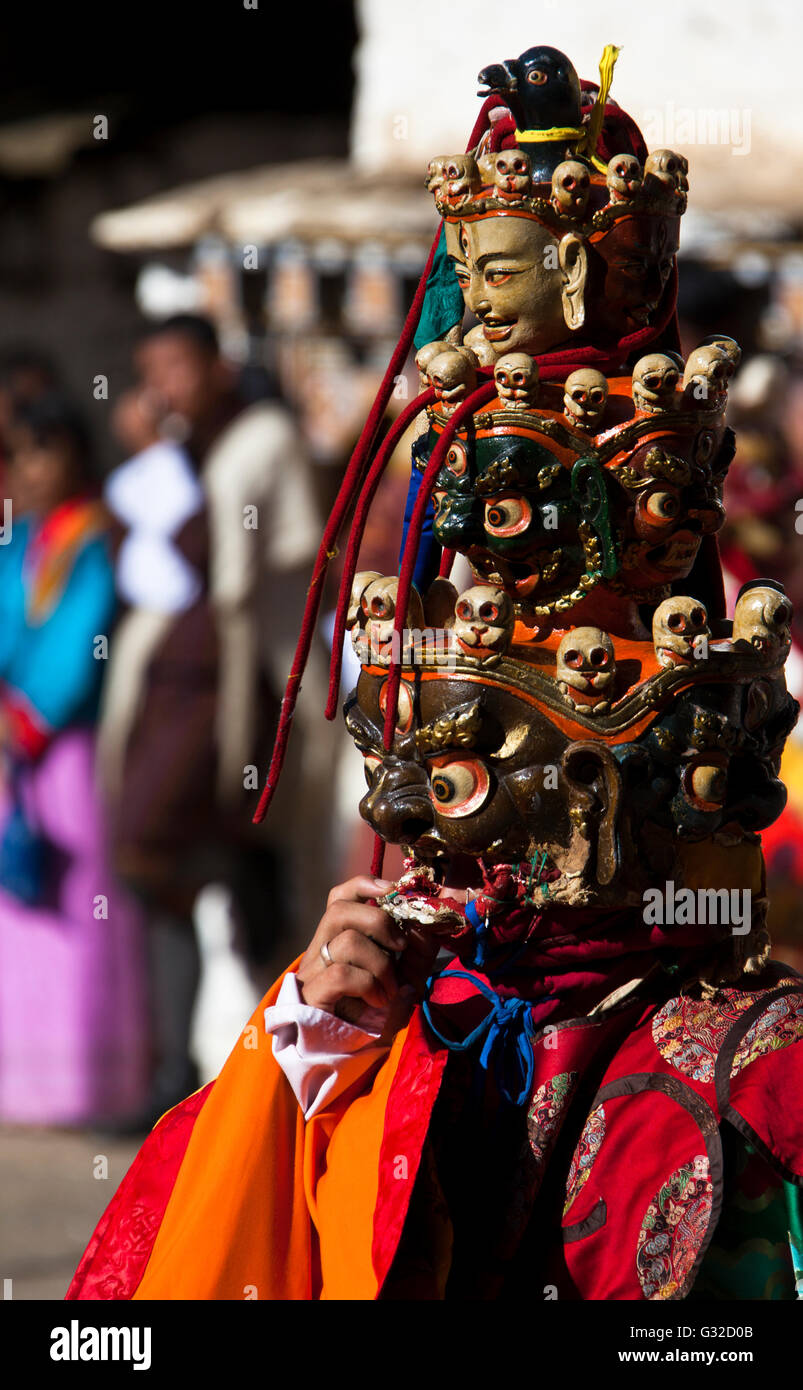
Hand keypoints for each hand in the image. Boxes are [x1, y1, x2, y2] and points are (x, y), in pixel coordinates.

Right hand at [296, 875, 438, 1025]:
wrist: (354, 1059)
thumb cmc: (378, 1014)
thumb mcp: (406, 975)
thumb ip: (418, 949)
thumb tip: (426, 923)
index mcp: (339, 938)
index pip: (340, 897)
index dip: (363, 884)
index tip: (391, 890)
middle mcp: (321, 950)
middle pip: (339, 910)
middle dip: (379, 921)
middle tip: (400, 946)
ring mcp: (313, 973)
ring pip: (345, 941)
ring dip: (380, 963)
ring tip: (390, 988)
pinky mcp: (313, 997)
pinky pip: (341, 974)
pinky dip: (369, 984)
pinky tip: (378, 1002)